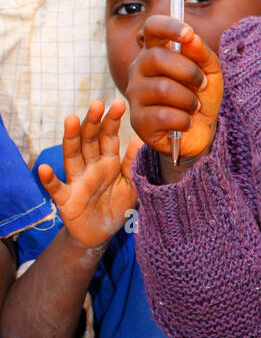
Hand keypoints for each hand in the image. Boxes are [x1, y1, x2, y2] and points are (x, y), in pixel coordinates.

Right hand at [37, 101, 139, 248]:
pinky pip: (56, 189)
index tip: (120, 103)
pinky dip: (49, 179)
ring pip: (72, 156)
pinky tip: (43, 169)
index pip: (109, 137)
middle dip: (93, 122)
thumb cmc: (116, 205)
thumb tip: (140, 140)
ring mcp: (77, 181)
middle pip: (90, 140)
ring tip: (71, 120)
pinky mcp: (66, 200)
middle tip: (97, 104)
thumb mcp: (132, 185)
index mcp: (108, 161)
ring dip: (71, 138)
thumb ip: (134, 165)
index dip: (113, 121)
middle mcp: (91, 166)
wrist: (101, 234)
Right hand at [126, 16, 222, 159]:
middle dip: (189, 72)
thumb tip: (191, 38)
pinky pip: (164, 115)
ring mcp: (134, 95)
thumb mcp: (210, 72)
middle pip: (157, 57)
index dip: (168, 27)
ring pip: (162, 89)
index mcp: (155, 51)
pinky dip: (183, 120)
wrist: (200, 132)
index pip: (152, 28)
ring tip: (194, 107)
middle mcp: (139, 69)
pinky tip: (185, 123)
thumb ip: (202, 53)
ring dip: (189, 100)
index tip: (188, 34)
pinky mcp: (137, 121)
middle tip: (201, 85)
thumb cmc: (201, 96)